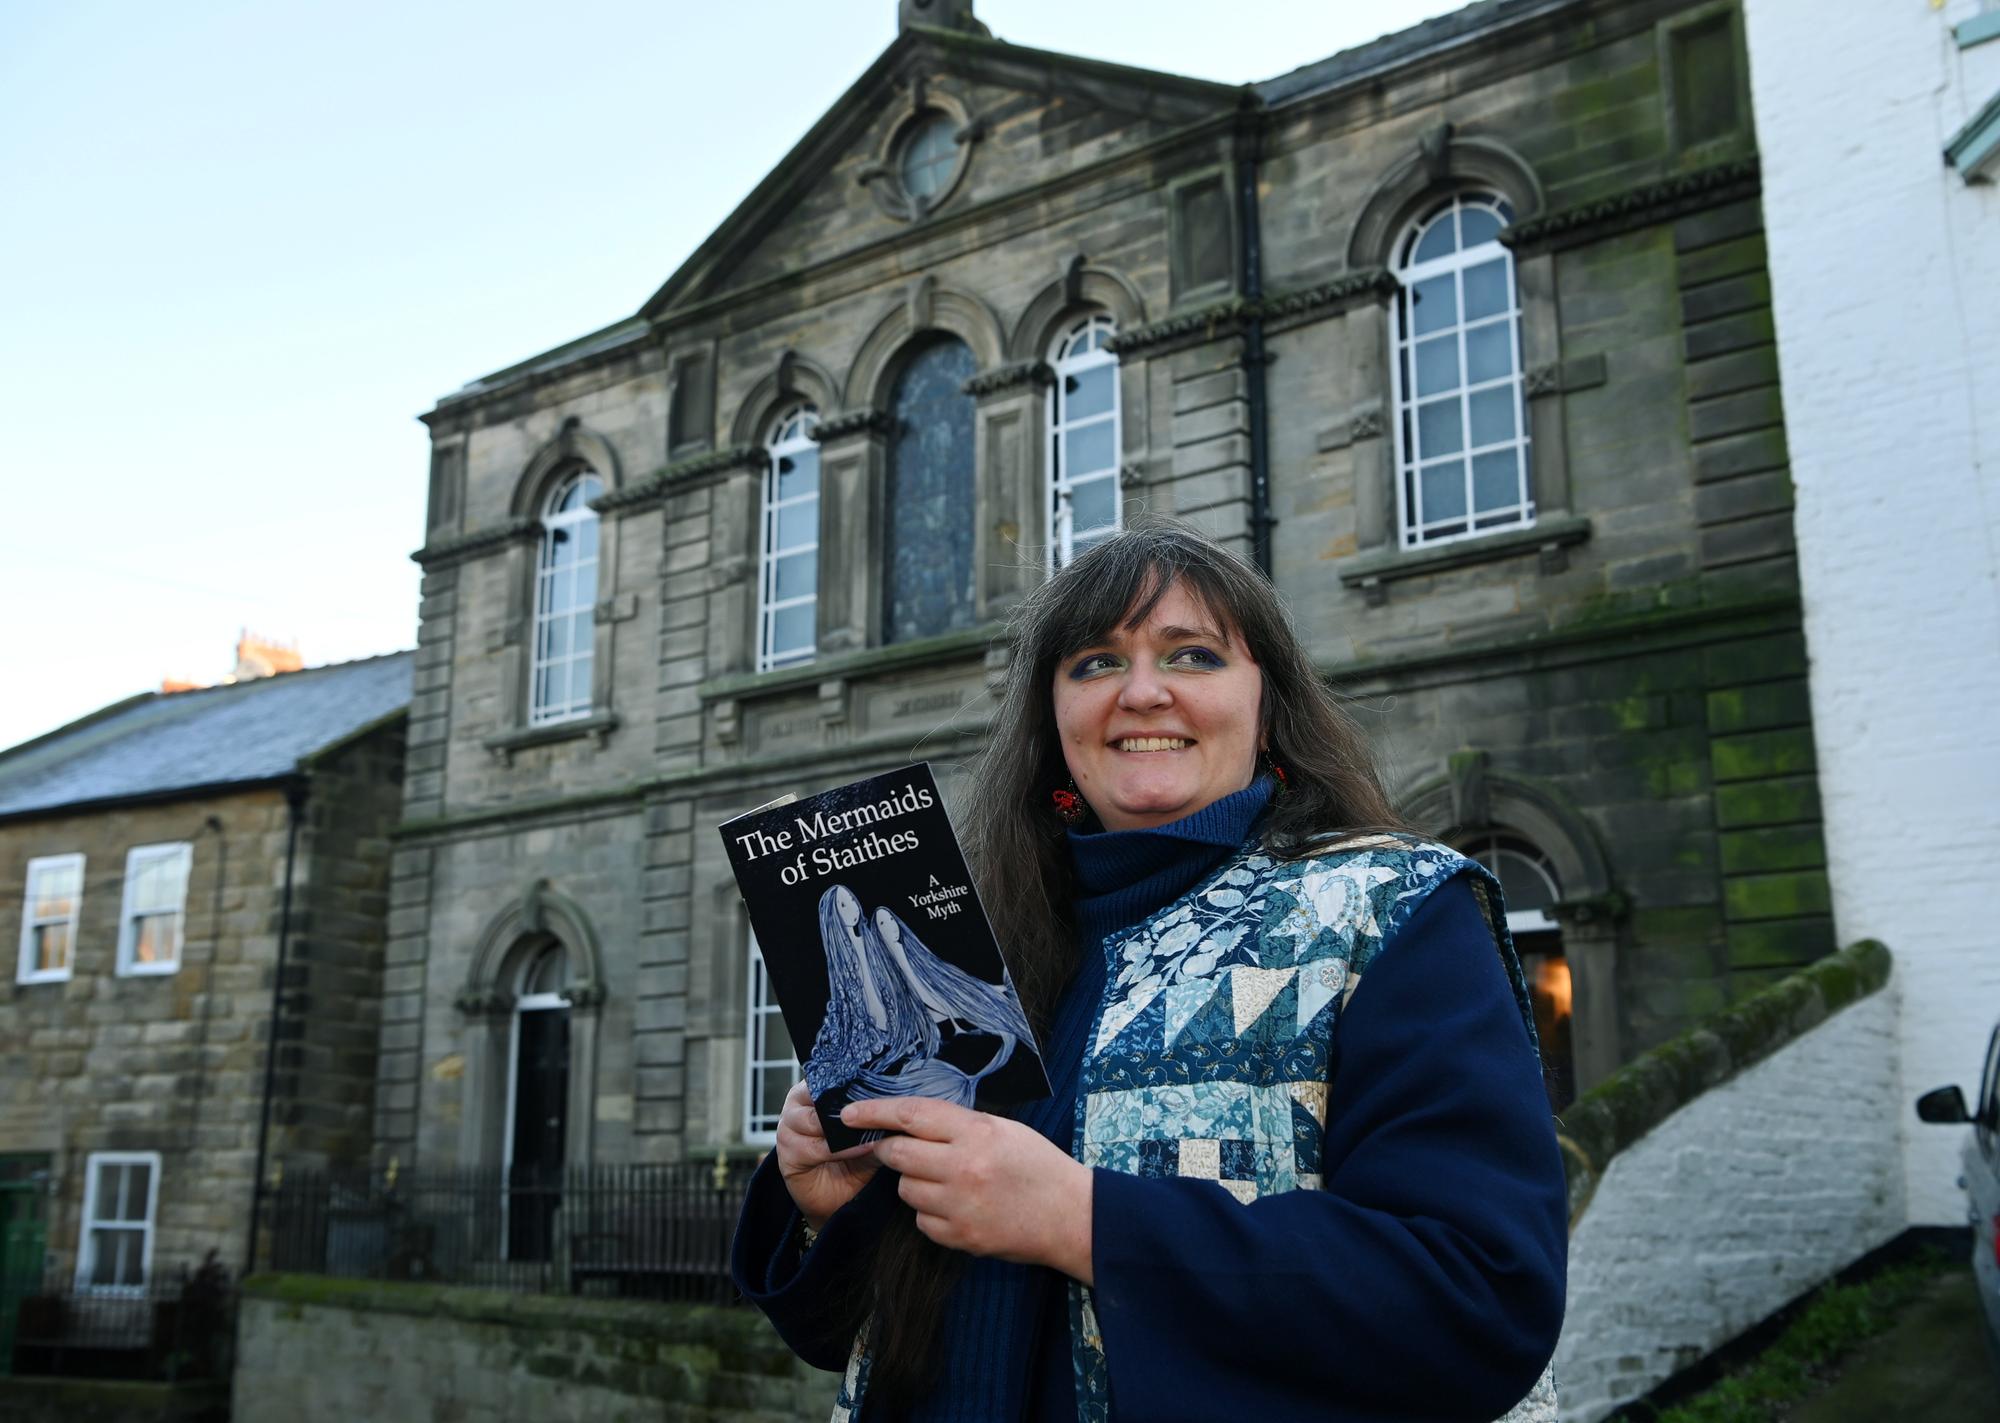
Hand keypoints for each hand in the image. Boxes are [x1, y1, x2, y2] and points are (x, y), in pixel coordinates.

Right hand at [775, 1080, 879, 1230]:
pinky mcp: (788, 1155)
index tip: (879, 1084)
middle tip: (876, 1108)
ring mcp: (789, 1128)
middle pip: (820, 1095)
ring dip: (845, 1129)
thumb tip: (899, 1098)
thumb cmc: (854, 1157)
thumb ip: (875, 1114)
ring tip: (871, 1133)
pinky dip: (842, 1150)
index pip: (830, 1075)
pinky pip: (816, 1148)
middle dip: (849, 1105)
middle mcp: (798, 1104)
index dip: (854, 1079)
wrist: (840, 1197)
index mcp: (814, 1090)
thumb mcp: (869, 1130)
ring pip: (816, 1120)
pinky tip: (862, 1149)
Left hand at [841, 1097, 1094, 1283]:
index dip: (874, 1112)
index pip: (911, 1116)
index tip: (849, 1113)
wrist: (1070, 1216)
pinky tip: (957, 1207)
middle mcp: (964, 1167)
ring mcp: (960, 1205)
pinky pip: (922, 1221)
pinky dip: (931, 1213)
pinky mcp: (960, 1237)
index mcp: (976, 1132)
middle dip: (890, 1150)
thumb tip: (910, 1121)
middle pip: (898, 1154)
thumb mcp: (1003, 1129)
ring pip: (906, 1190)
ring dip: (915, 1183)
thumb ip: (959, 1125)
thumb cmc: (1038, 1165)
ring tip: (946, 1181)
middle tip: (899, 1149)